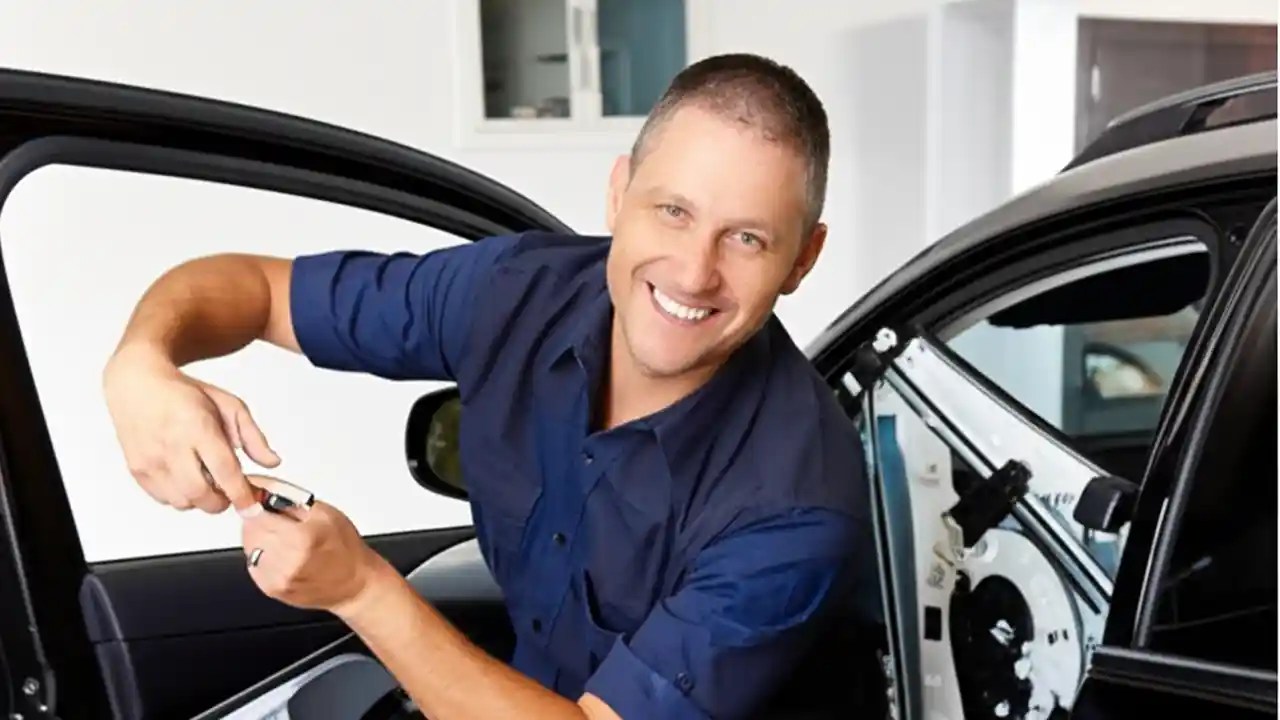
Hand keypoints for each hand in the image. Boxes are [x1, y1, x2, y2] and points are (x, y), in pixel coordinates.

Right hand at [103, 343, 279, 514]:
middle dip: (222, 502)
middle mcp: (171, 446)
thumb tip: (272, 462)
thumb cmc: (183, 394)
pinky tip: (188, 478)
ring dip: (201, 499)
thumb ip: (253, 437)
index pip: (224, 471)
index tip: (252, 506)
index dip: (241, 494)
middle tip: (230, 491)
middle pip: (201, 495)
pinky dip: (182, 496)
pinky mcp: (137, 471)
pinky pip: (165, 500)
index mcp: (197, 427)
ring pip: (183, 502)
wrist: (137, 386)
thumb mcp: (229, 406)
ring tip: (207, 479)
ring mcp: (151, 461)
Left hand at [241, 482, 388, 613]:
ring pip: (248, 546)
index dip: (256, 503)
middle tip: (281, 520)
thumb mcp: (323, 512)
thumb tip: (259, 486)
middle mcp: (286, 561)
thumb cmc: (345, 548)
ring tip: (285, 538)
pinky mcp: (271, 589)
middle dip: (260, 520)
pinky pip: (252, 563)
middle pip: (249, 530)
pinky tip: (282, 554)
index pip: (256, 513)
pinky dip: (262, 555)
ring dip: (260, 537)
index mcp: (300, 538)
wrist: (354, 584)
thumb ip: (287, 498)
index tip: (260, 499)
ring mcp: (277, 578)